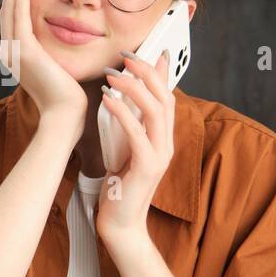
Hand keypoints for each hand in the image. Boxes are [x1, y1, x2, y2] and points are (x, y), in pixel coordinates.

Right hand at [0, 0, 85, 133]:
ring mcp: (14, 50)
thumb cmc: (69, 99)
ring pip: (9, 7)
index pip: (14, 17)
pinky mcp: (24, 49)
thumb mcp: (59, 69)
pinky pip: (19, 14)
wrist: (65, 116)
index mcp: (18, 56)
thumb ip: (56, 54)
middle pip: (7, 7)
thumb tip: (69, 39)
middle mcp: (10, 52)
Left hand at [95, 50, 176, 238]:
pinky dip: (123, 113)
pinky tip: (108, 100)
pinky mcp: (148, 167)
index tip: (142, 52)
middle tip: (125, 56)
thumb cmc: (117, 188)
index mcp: (163, 139)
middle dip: (146, 72)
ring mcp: (160, 156)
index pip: (167, 97)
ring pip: (156, 111)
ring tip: (113, 75)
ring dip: (134, 88)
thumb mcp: (124, 151)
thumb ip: (128, 127)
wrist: (120, 225)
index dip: (158, 72)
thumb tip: (123, 100)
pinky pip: (138, 133)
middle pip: (165, 98)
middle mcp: (166, 144)